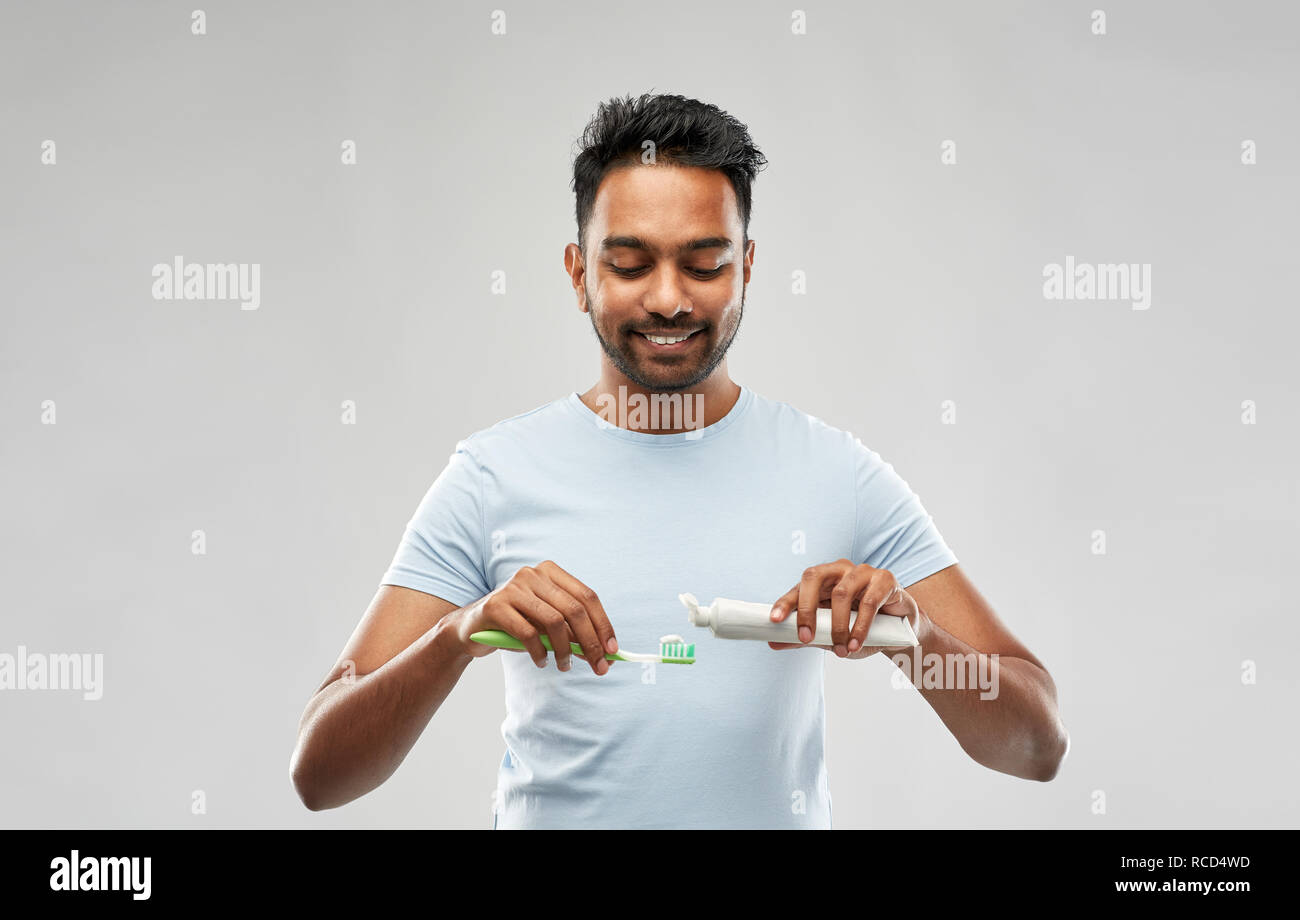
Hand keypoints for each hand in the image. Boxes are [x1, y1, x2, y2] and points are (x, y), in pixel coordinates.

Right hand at [449, 560, 617, 673]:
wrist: (471, 628)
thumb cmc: (517, 625)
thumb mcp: (548, 625)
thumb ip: (574, 632)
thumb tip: (606, 653)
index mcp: (550, 572)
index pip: (587, 597)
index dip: (604, 625)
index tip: (613, 650)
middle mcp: (533, 574)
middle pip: (575, 610)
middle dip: (591, 643)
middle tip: (599, 667)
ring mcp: (513, 588)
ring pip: (554, 622)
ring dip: (565, 651)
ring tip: (564, 666)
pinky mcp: (496, 606)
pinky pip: (528, 634)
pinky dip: (540, 653)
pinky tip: (541, 662)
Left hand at [767, 559, 917, 658]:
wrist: (902, 630)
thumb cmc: (862, 628)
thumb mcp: (831, 636)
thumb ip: (806, 636)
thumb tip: (773, 643)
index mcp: (823, 580)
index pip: (798, 587)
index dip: (785, 602)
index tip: (774, 620)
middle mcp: (839, 570)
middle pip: (814, 578)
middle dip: (807, 609)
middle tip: (805, 637)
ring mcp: (862, 572)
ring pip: (841, 593)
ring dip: (838, 627)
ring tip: (841, 650)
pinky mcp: (884, 579)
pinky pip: (868, 602)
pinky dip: (860, 627)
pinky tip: (856, 644)